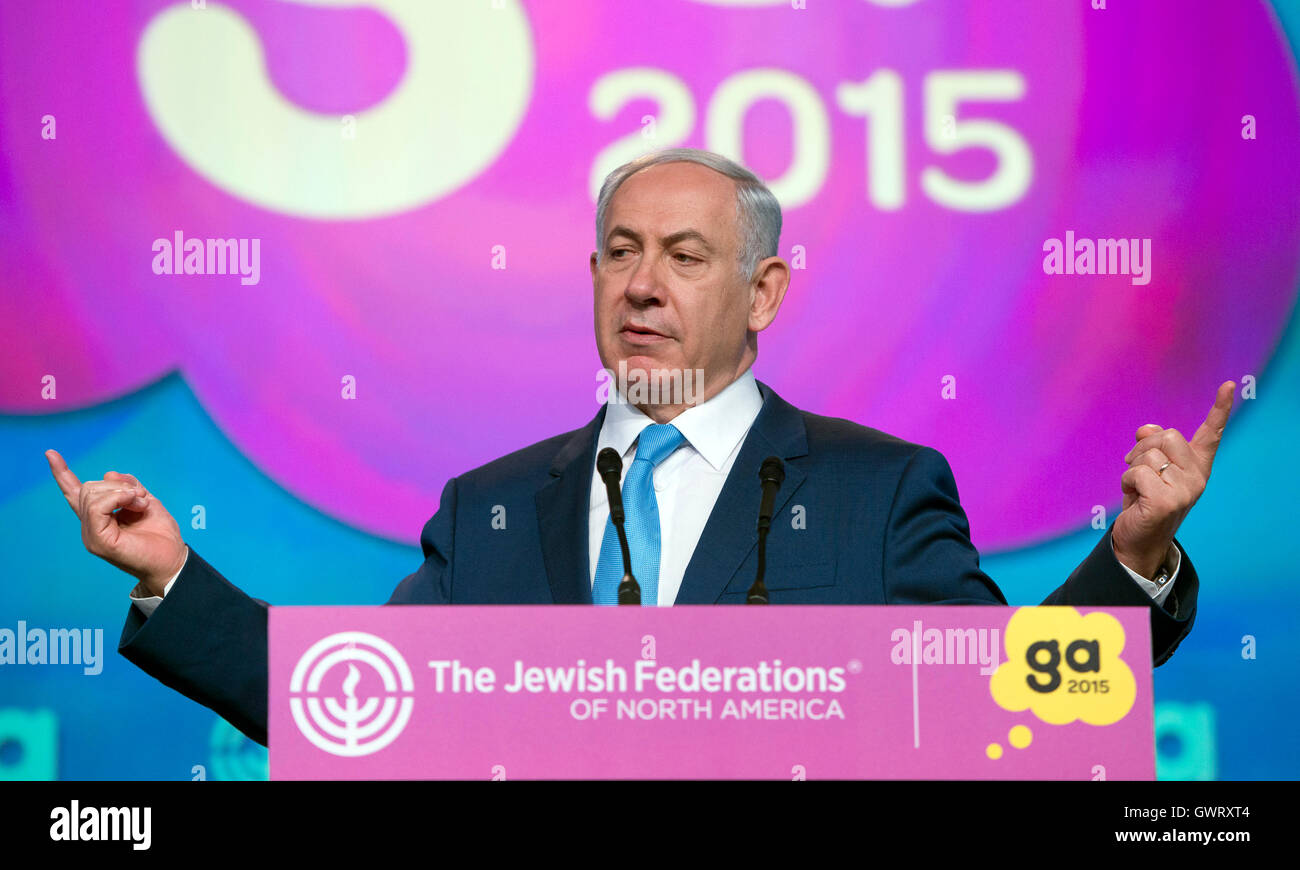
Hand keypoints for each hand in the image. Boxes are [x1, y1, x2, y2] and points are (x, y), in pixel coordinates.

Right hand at [45, 449, 186, 596]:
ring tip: (141, 505)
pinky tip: (133, 504)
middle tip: (141, 499)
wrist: (172, 559)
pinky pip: (97, 506)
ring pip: (92, 494)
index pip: (74, 493)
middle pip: (89, 487)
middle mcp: (91, 525)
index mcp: (100, 516)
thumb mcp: (145, 501)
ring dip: (123, 492)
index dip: (62, 473)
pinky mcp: (98, 541)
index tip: (50, 453)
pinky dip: (118, 498)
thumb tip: (108, 474)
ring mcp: (92, 534)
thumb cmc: (160, 534)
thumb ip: (128, 487)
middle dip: (119, 485)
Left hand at [1112, 381, 1234, 578]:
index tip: (1229, 385)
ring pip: (1148, 454)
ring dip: (1132, 469)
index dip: (1220, 408)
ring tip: (1137, 489)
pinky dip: (1126, 482)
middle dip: (1143, 448)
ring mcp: (1185, 490)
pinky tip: (1134, 498)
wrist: (1139, 539)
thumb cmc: (1143, 501)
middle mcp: (1197, 477)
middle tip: (1138, 472)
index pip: (1211, 434)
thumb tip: (1147, 428)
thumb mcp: (1147, 468)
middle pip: (1167, 436)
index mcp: (1196, 466)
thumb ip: (1150, 445)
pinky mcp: (1167, 501)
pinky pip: (1136, 472)